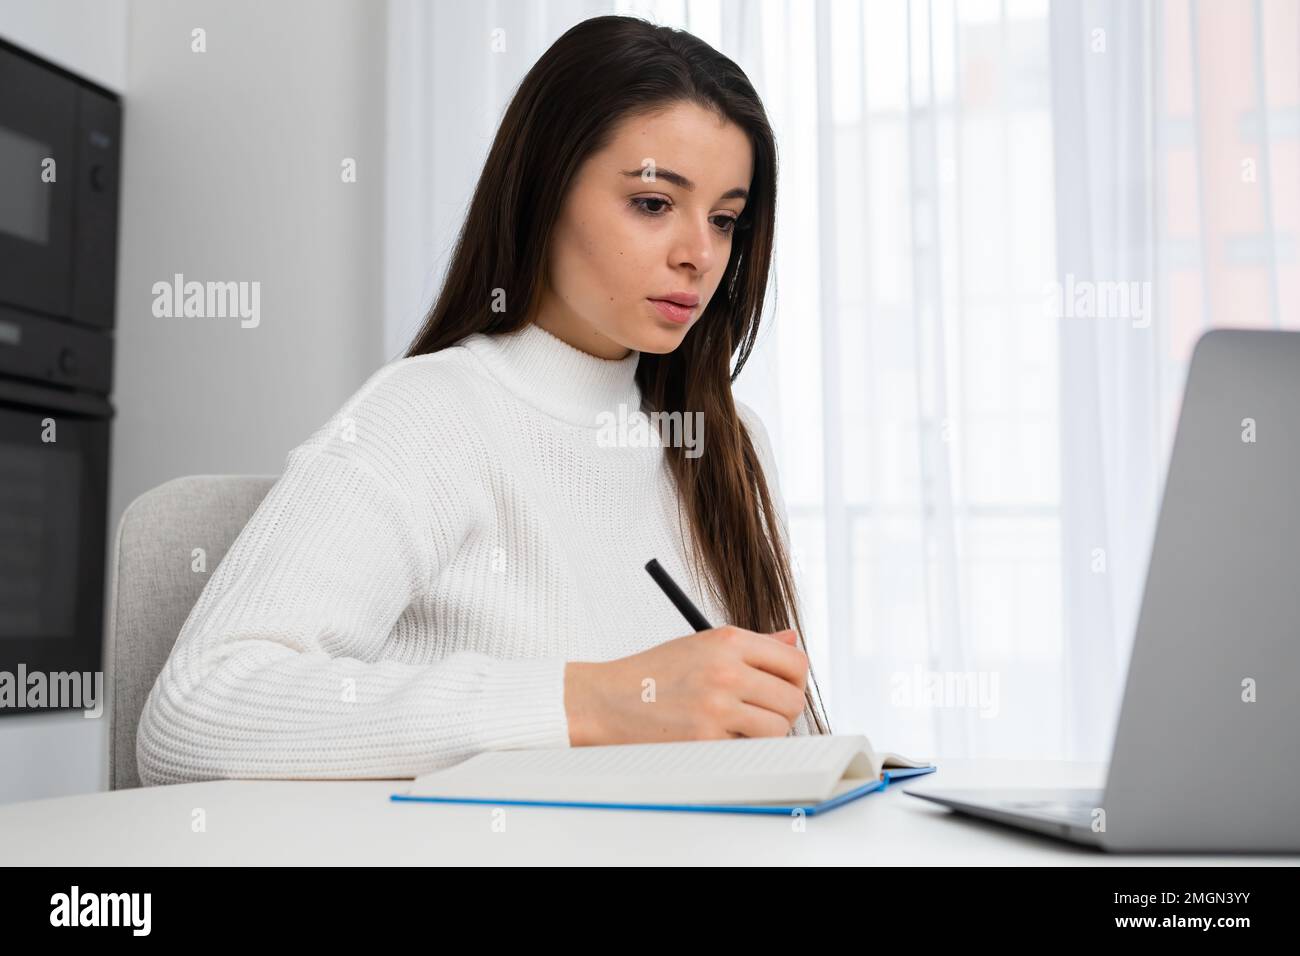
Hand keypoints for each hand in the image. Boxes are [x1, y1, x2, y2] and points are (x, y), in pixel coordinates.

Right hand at [564, 626, 807, 745]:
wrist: (608, 700)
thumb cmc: (654, 674)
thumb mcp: (702, 644)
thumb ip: (753, 644)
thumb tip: (791, 639)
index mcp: (728, 641)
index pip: (794, 661)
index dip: (795, 679)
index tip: (784, 688)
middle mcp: (726, 670)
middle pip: (792, 698)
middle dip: (784, 710)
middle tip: (763, 712)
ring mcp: (717, 707)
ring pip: (778, 728)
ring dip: (766, 733)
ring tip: (741, 726)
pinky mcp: (706, 740)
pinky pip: (749, 749)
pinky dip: (741, 748)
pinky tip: (719, 736)